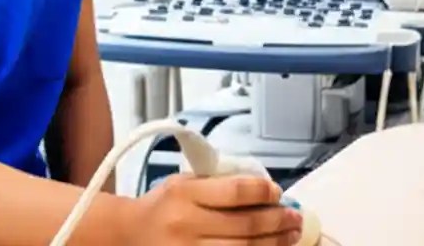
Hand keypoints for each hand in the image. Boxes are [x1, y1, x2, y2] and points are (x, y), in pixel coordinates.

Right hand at [123, 173, 303, 244]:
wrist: (126, 236)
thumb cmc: (161, 206)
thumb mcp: (183, 183)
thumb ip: (217, 183)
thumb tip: (264, 190)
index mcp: (184, 194)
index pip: (236, 191)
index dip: (263, 192)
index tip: (277, 192)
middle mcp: (186, 224)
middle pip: (246, 225)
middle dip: (278, 221)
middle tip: (296, 218)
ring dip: (275, 243)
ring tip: (292, 235)